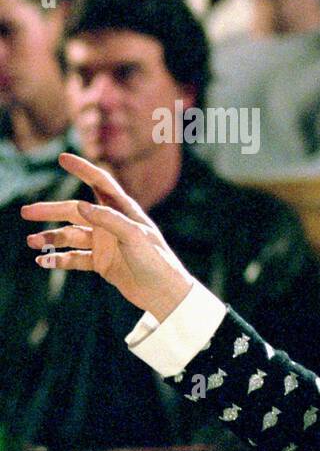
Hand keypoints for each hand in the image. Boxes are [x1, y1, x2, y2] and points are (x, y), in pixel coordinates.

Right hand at [20, 152, 197, 319]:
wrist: (163, 293)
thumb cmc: (156, 260)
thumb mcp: (134, 237)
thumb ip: (108, 220)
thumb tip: (80, 205)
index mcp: (124, 211)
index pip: (100, 184)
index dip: (83, 169)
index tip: (63, 158)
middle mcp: (112, 224)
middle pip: (75, 212)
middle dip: (50, 211)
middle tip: (25, 212)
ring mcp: (105, 243)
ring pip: (71, 236)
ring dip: (50, 238)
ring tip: (31, 242)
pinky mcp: (101, 262)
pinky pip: (74, 258)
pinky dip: (58, 258)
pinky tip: (43, 261)